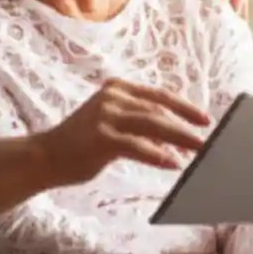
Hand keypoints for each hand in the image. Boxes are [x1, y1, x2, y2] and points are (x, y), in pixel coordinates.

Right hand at [31, 78, 210, 185]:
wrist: (45, 156)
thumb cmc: (81, 144)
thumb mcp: (112, 126)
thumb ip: (139, 127)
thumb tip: (174, 139)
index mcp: (116, 89)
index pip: (158, 95)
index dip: (184, 107)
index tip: (204, 118)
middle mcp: (112, 97)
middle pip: (159, 110)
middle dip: (186, 124)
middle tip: (207, 138)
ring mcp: (105, 115)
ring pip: (153, 124)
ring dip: (179, 138)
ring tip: (198, 151)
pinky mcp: (102, 137)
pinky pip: (137, 146)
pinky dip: (157, 155)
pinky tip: (172, 164)